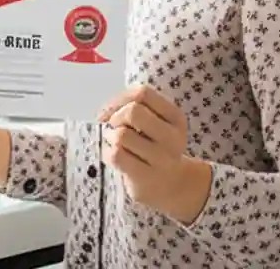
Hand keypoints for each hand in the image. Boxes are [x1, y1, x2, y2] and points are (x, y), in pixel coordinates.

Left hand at [97, 84, 212, 223]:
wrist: (171, 185)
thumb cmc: (155, 147)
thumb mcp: (156, 123)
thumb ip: (134, 108)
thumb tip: (104, 114)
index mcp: (175, 117)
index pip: (143, 93)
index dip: (121, 98)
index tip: (113, 110)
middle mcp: (173, 137)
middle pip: (133, 112)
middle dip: (116, 117)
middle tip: (115, 128)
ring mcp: (161, 159)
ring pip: (122, 135)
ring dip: (111, 137)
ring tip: (118, 144)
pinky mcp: (145, 177)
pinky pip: (116, 155)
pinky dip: (108, 152)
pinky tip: (114, 157)